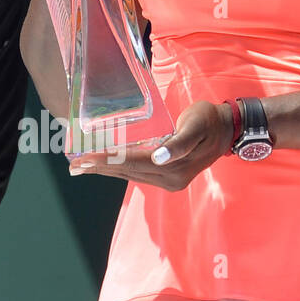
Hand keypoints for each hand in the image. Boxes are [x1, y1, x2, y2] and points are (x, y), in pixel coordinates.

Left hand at [68, 100, 232, 190]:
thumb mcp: (196, 124)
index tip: (83, 158)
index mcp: (174, 166)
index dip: (106, 160)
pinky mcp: (167, 177)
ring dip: (105, 170)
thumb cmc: (209, 120)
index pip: (132, 162)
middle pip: (126, 171)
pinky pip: (136, 173)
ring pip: (129, 174)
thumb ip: (179, 141)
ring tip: (82, 167)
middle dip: (98, 168)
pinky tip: (105, 165)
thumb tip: (160, 156)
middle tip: (72, 166)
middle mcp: (169, 178)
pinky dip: (118, 168)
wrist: (226, 130)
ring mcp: (168, 180)